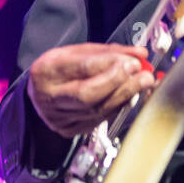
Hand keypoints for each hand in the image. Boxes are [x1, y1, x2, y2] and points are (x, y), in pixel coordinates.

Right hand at [27, 43, 154, 137]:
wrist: (39, 91)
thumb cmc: (60, 69)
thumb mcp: (78, 52)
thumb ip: (108, 52)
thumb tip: (139, 54)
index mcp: (46, 71)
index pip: (82, 68)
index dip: (111, 66)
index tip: (133, 62)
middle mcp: (48, 97)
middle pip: (89, 94)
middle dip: (121, 84)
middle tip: (144, 75)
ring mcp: (57, 118)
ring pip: (97, 110)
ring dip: (125, 96)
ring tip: (142, 84)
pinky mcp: (68, 130)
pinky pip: (99, 120)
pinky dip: (117, 107)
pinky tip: (128, 96)